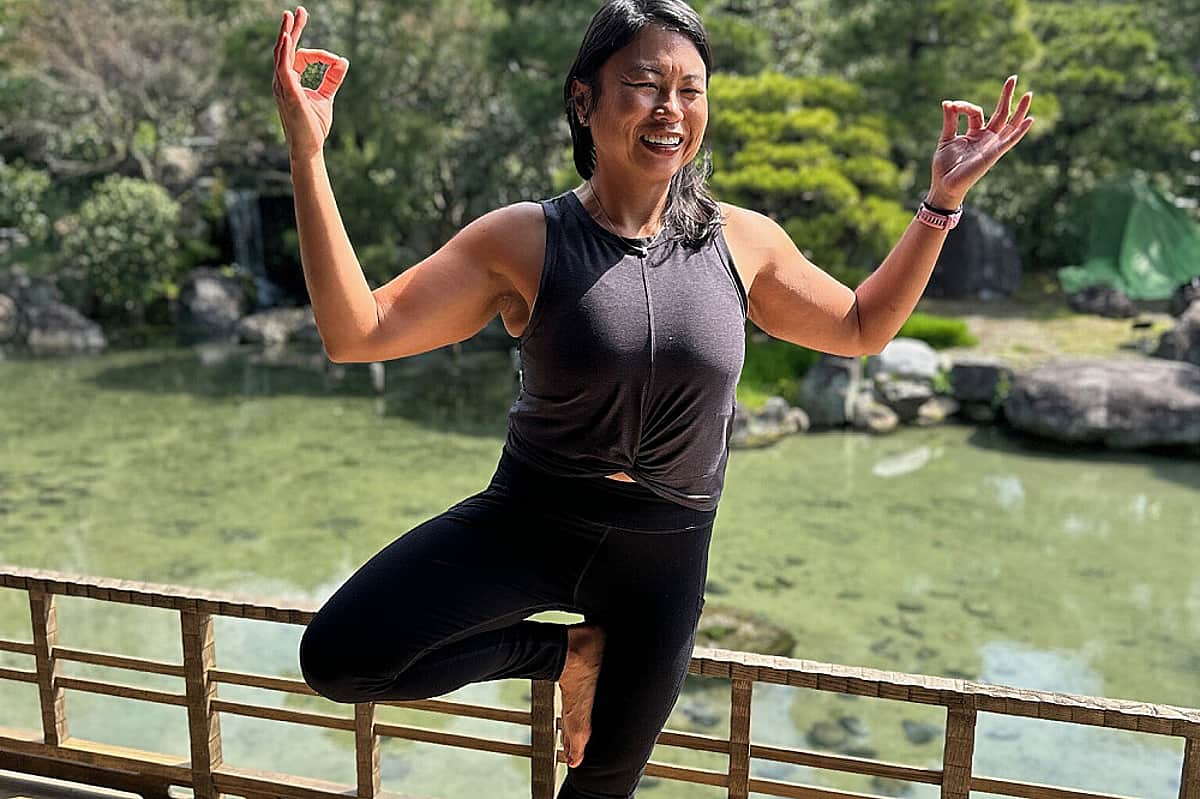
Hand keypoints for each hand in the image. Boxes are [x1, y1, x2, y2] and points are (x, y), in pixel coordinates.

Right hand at [272, 6, 349, 160]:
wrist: (309, 148)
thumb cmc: (314, 127)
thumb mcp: (326, 98)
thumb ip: (332, 79)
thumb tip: (343, 61)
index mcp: (290, 81)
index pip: (301, 56)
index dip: (320, 55)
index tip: (337, 60)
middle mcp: (282, 81)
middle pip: (286, 48)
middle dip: (292, 28)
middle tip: (298, 11)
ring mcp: (282, 86)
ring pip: (282, 54)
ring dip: (286, 34)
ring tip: (290, 16)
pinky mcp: (289, 92)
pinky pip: (283, 68)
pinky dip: (285, 52)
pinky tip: (287, 38)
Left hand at [927, 75, 1034, 207]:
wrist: (944, 185)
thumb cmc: (944, 166)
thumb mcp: (946, 138)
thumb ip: (950, 121)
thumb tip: (948, 102)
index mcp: (975, 133)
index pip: (976, 112)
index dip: (965, 106)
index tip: (951, 106)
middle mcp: (986, 138)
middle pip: (1001, 113)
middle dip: (1006, 95)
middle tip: (1013, 77)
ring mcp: (992, 145)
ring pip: (1010, 124)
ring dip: (1019, 109)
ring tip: (1028, 94)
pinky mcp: (993, 154)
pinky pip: (1010, 141)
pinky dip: (1020, 131)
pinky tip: (1030, 120)